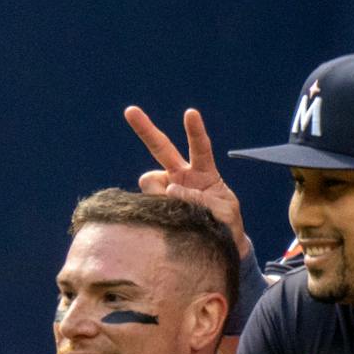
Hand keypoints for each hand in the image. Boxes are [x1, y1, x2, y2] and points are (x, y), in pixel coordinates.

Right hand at [126, 106, 248, 258]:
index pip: (200, 147)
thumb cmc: (224, 222)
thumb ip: (202, 201)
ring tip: (181, 212)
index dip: (195, 131)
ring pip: (150, 180)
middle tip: (130, 110)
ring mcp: (166, 188)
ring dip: (161, 194)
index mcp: (204, 172)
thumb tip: (170, 190)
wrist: (217, 242)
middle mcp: (181, 175)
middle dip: (145, 128)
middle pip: (161, 147)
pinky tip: (170, 220)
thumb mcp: (223, 212)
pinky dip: (157, 209)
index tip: (191, 113)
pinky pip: (148, 201)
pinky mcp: (155, 204)